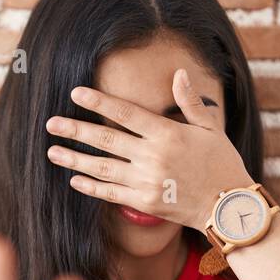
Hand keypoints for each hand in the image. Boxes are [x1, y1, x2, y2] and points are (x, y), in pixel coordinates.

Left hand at [44, 68, 254, 230]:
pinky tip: (73, 179)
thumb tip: (178, 73)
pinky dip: (90, 187)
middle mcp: (152, 157)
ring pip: (101, 168)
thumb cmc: (221, 163)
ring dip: (74, 159)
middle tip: (51, 123)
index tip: (76, 94)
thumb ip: (190, 102)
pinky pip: (110, 193)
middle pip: (105, 140)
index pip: (125, 113)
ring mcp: (146, 182)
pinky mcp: (144, 203)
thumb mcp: (210, 128)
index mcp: (167, 134)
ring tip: (52, 151)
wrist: (229, 206)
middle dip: (75, 130)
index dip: (98, 102)